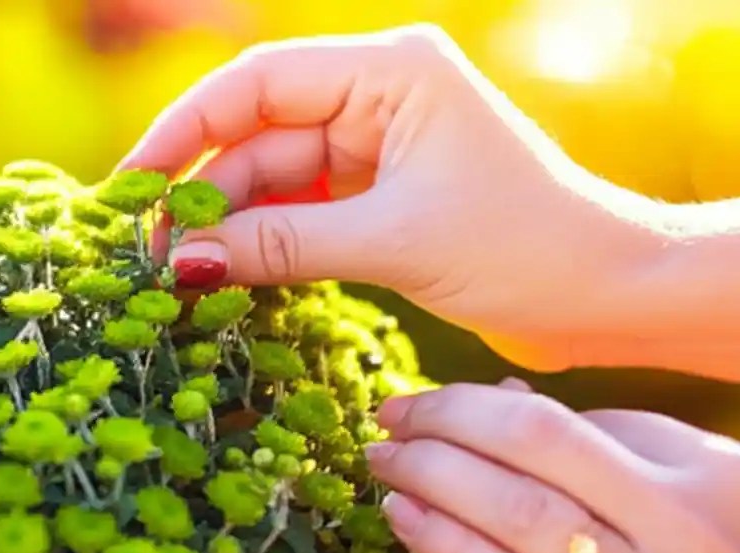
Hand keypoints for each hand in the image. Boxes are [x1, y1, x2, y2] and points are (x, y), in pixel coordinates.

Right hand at [117, 24, 670, 371]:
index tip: (133, 183)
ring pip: (275, 179)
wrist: (606, 295)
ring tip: (181, 278)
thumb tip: (183, 262)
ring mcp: (377, 145)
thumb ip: (281, 245)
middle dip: (205, 194)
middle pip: (258, 136)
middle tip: (151, 255)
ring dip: (233, 227)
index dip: (184, 129)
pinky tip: (230, 278)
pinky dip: (268, 244)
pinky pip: (302, 211)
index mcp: (390, 71)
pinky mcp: (381, 193)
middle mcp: (377, 95)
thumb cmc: (523, 249)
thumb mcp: (392, 243)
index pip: (257, 85)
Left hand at [366, 379, 739, 552]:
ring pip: (520, 526)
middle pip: (533, 464)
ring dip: (434, 486)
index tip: (413, 403)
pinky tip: (406, 522)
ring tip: (386, 467)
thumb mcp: (688, 487)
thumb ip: (603, 440)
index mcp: (700, 479)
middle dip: (441, 434)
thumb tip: (499, 393)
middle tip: (386, 426)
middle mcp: (683, 539)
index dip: (467, 406)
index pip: (555, 426)